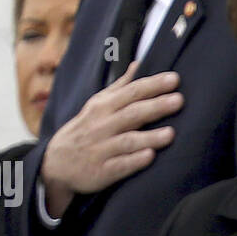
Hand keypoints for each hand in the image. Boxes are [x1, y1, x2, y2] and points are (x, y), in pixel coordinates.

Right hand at [40, 63, 181, 216]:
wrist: (57, 163)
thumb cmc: (86, 129)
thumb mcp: (98, 104)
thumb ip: (121, 86)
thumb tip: (139, 63)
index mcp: (103, 106)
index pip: (131, 92)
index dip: (152, 85)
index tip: (174, 79)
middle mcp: (102, 126)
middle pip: (131, 114)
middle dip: (155, 106)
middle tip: (179, 100)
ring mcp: (101, 149)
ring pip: (127, 141)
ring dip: (149, 137)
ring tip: (171, 133)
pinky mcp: (101, 172)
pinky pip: (119, 166)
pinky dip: (134, 161)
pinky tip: (150, 156)